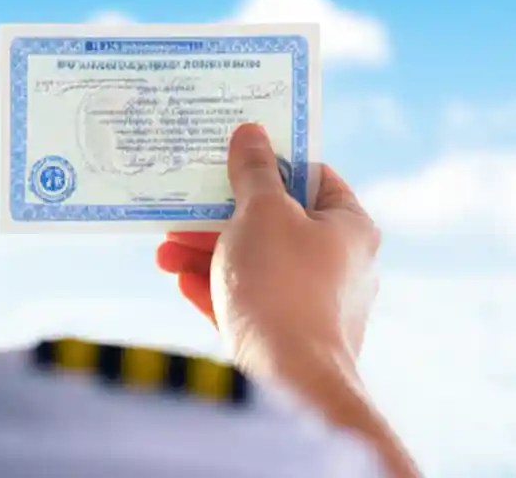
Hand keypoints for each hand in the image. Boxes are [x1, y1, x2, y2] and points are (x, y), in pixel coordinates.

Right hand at [156, 124, 416, 476]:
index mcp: (350, 227)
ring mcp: (317, 305)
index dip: (273, 162)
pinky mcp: (290, 339)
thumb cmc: (281, 285)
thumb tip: (251, 132)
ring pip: (257, 264)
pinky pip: (249, 302)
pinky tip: (180, 279)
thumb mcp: (261, 212)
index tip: (233, 156)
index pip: (314, 177)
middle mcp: (342, 265)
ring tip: (165, 250)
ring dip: (208, 252)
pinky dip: (216, 288)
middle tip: (182, 208)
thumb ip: (253, 170)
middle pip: (276, 223)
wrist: (288, 382)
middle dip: (221, 215)